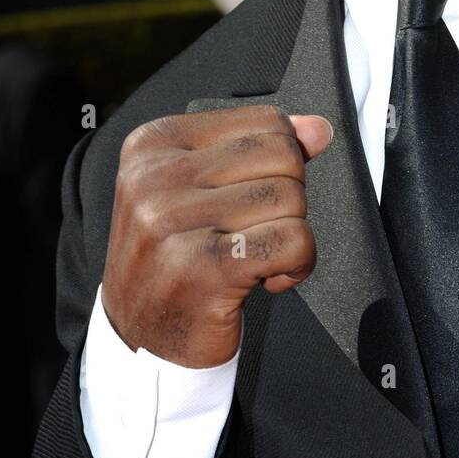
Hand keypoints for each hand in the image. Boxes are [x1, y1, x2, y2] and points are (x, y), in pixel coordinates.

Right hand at [100, 106, 331, 366]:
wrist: (140, 335)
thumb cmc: (174, 255)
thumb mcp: (200, 188)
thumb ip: (259, 149)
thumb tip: (318, 128)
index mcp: (153, 144)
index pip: (264, 122)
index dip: (280, 162)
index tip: (251, 194)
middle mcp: (155, 177)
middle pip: (282, 157)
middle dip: (288, 196)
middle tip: (257, 230)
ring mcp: (174, 222)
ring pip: (291, 198)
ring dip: (290, 234)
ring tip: (256, 256)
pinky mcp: (205, 267)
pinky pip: (294, 241)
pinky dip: (297, 264)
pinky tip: (267, 278)